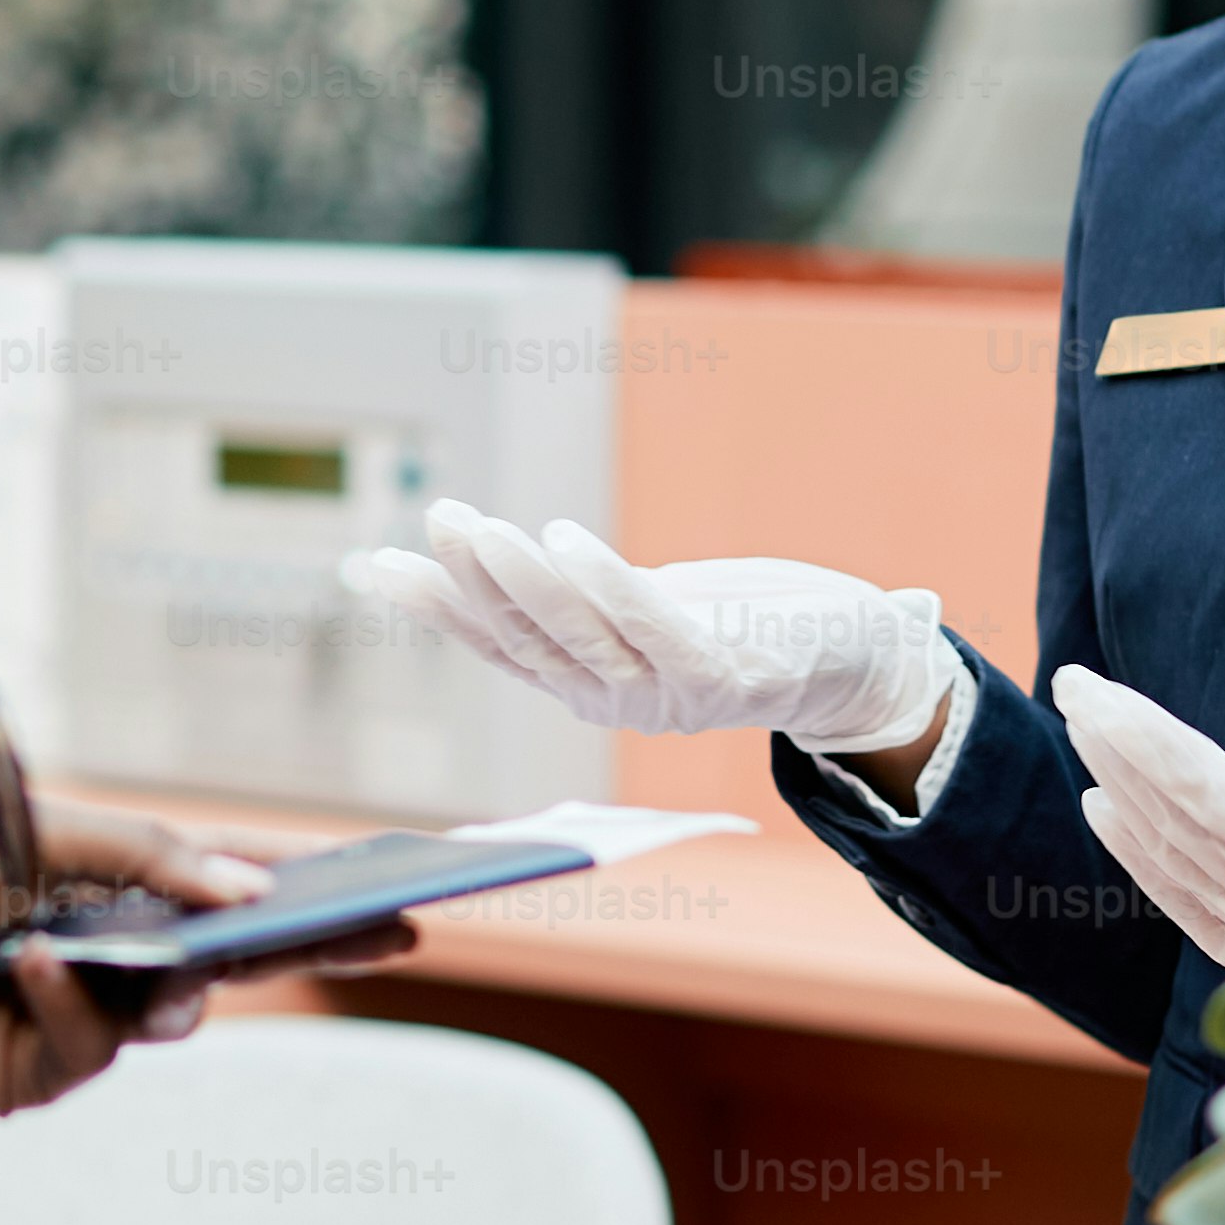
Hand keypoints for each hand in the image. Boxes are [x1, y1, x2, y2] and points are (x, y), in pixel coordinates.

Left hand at [0, 790, 418, 1113]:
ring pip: (170, 1017)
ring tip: (149, 967)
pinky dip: (71, 1006)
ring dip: (169, 988)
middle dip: (309, 944)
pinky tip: (31, 965)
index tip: (393, 889)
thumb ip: (150, 853)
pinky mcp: (30, 1074)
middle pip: (230, 955)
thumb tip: (253, 884)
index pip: (227, 879)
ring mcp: (74, 1011)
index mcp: (111, 873)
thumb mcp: (40, 827)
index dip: (306, 886)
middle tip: (391, 935)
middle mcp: (105, 943)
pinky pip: (89, 1052)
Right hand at [341, 501, 953, 752]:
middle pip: (526, 639)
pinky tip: (563, 536)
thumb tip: (480, 550)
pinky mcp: (719, 674)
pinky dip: (603, 582)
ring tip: (475, 524)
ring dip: (520, 578)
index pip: (496, 645)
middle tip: (432, 522)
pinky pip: (649, 623)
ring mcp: (666, 695)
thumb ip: (572, 597)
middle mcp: (616, 702)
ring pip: (575, 633)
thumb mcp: (641, 605)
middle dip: (471, 581)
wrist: (849, 658)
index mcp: (588, 686)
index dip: (434, 606)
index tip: (374, 565)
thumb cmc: (738, 622)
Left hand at [1049, 668, 1224, 994]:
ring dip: (1121, 790)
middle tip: (1072, 683)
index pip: (1206, 794)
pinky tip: (1107, 808)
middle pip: (1173, 821)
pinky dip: (1138, 855)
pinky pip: (1183, 903)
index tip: (1092, 687)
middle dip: (1116, 748)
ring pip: (1169, 860)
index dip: (1142, 736)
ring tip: (1086, 728)